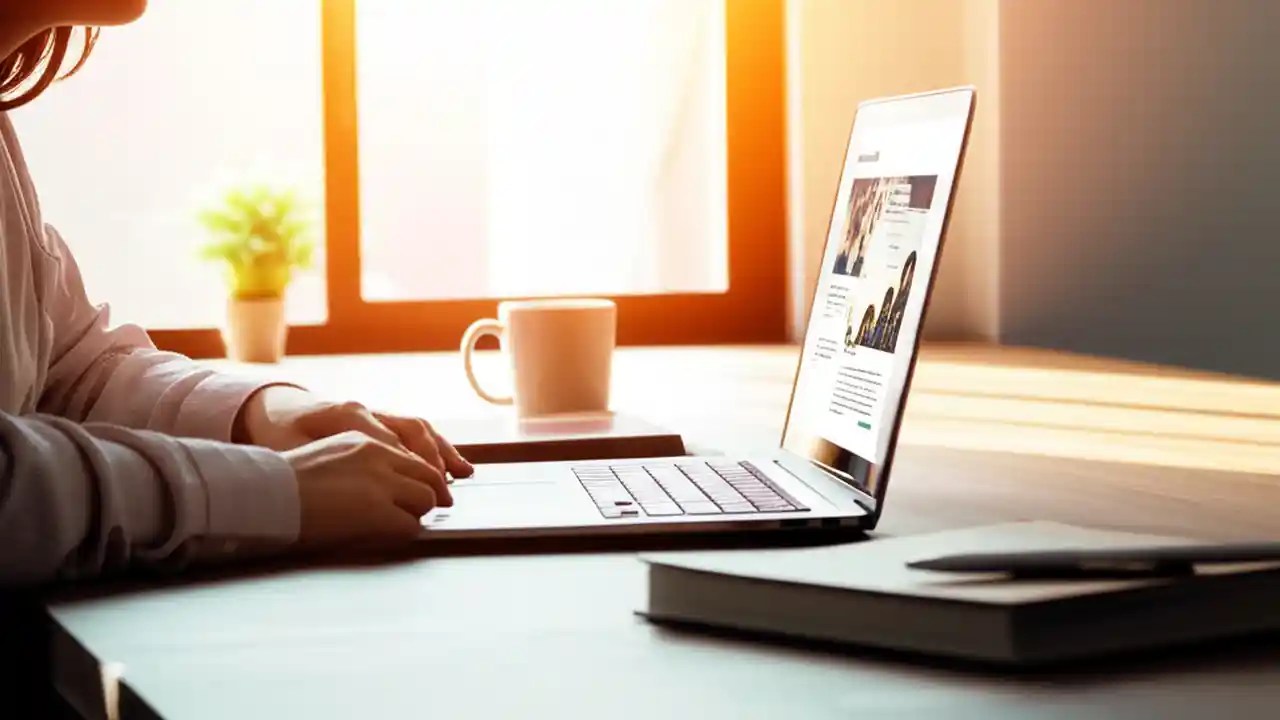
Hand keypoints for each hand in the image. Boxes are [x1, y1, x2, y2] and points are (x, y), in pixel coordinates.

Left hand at [236, 386, 473, 478]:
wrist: (276, 409)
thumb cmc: (281, 435)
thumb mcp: (289, 451)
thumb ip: (318, 464)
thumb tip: (346, 487)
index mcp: (344, 414)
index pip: (385, 440)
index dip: (407, 466)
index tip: (421, 493)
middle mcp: (367, 409)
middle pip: (410, 430)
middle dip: (432, 462)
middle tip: (444, 493)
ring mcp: (378, 412)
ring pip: (419, 427)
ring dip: (442, 452)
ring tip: (462, 476)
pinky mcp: (384, 420)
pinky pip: (417, 430)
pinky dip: (439, 448)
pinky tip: (456, 465)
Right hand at [286, 431, 450, 548]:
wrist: (262, 494)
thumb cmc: (281, 484)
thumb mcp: (326, 456)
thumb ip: (358, 464)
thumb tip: (381, 486)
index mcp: (364, 439)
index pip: (412, 456)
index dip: (419, 477)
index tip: (420, 491)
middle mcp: (378, 455)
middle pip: (428, 475)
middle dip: (428, 495)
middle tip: (422, 511)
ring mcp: (381, 483)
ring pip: (426, 498)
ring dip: (416, 514)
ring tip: (399, 524)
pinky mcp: (377, 511)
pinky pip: (411, 525)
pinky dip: (404, 533)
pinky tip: (388, 536)